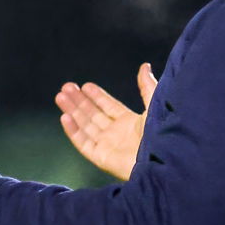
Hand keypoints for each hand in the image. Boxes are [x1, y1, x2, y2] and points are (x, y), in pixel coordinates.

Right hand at [54, 62, 156, 180]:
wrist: (163, 159)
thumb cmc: (163, 133)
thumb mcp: (155, 104)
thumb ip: (147, 87)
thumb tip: (144, 65)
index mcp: (130, 122)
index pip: (109, 107)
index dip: (97, 96)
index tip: (85, 85)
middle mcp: (117, 133)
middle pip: (93, 114)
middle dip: (79, 101)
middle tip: (67, 87)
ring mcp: (108, 146)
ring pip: (85, 126)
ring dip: (72, 111)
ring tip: (60, 96)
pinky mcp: (101, 158)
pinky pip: (84, 143)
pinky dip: (73, 131)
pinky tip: (65, 117)